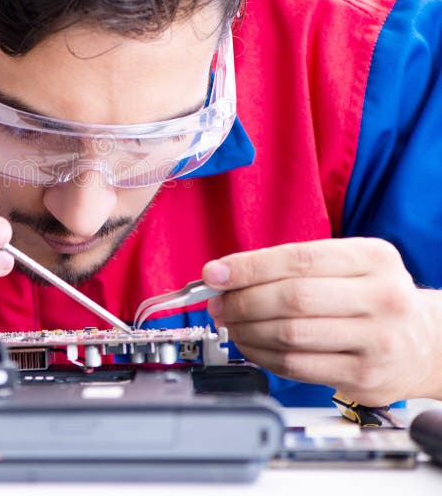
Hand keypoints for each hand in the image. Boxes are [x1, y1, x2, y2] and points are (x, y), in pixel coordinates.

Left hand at [202, 238, 441, 404]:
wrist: (429, 343)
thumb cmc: (374, 297)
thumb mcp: (349, 265)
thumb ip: (293, 266)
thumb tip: (226, 274)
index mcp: (372, 258)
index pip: (298, 259)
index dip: (248, 267)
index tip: (215, 273)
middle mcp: (381, 297)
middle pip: (292, 298)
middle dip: (243, 301)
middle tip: (218, 303)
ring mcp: (376, 340)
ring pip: (291, 335)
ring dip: (247, 331)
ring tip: (231, 324)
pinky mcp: (365, 377)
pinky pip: (297, 366)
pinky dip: (263, 356)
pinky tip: (252, 346)